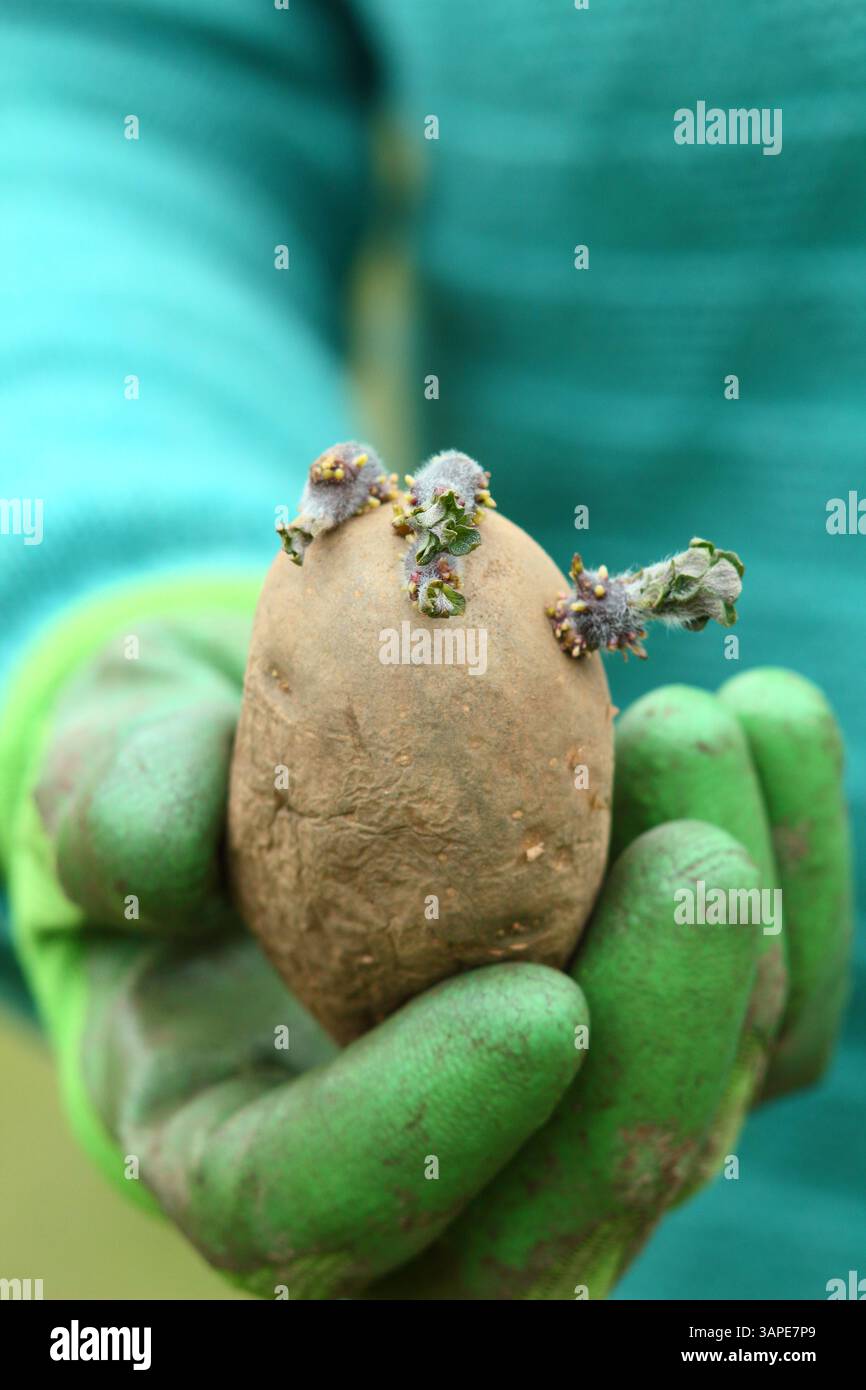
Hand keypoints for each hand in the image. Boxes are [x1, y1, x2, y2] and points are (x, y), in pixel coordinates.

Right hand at [18, 617, 850, 1298]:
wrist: (280, 748)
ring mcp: (552, 1108)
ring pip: (690, 1117)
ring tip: (711, 733)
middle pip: (550, 1225)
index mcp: (231, 1139)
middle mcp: (410, 1172)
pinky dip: (800, 876)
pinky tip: (778, 720)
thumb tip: (171, 851)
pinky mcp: (652, 1024)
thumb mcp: (100, 762)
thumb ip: (111, 803)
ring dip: (741, 945)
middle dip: (653, 1065)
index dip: (420, 1145)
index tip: (534, 1006)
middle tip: (695, 869)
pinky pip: (766, 1006)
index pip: (310, 1214)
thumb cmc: (174, 770)